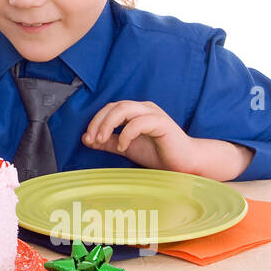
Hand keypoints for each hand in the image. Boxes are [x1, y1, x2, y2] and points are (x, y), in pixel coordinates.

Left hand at [81, 100, 202, 171]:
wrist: (185, 164)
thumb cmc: (158, 154)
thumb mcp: (126, 147)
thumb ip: (108, 142)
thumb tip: (86, 138)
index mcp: (136, 111)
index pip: (110, 108)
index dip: (96, 121)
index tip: (87, 138)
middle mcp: (144, 108)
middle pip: (115, 106)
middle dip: (99, 122)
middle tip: (91, 139)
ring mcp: (154, 114)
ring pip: (124, 109)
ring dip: (108, 124)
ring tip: (101, 140)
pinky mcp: (162, 123)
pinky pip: (138, 122)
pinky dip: (126, 134)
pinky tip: (124, 147)